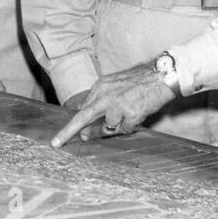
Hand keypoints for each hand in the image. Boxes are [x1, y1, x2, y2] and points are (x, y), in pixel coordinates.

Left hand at [51, 63, 175, 147]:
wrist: (162, 74)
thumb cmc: (138, 82)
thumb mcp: (115, 86)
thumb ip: (100, 104)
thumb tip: (86, 130)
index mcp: (100, 87)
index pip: (82, 109)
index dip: (70, 126)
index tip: (57, 140)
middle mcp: (106, 95)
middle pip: (84, 117)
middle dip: (68, 132)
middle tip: (56, 144)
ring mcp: (118, 105)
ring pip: (109, 127)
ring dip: (117, 126)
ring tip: (130, 112)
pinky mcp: (131, 113)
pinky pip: (126, 129)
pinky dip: (131, 125)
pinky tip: (138, 112)